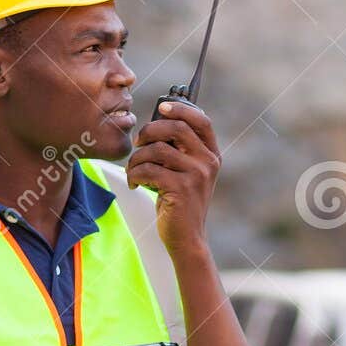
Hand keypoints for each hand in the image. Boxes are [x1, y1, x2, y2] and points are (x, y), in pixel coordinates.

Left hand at [125, 100, 220, 255]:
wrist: (187, 239)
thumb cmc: (182, 204)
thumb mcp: (188, 174)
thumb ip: (180, 151)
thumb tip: (155, 124)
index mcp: (212, 155)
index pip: (201, 120)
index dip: (181, 108)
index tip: (162, 107)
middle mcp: (208, 162)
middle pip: (176, 128)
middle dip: (150, 130)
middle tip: (138, 142)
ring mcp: (196, 176)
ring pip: (157, 150)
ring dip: (137, 158)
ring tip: (133, 170)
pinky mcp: (180, 190)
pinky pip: (149, 170)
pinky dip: (135, 174)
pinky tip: (134, 183)